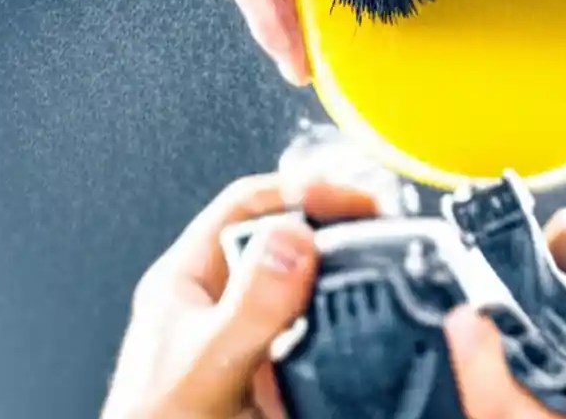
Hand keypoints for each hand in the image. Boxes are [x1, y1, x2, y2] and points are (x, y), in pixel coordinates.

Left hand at [100, 174, 378, 418]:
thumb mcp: (205, 367)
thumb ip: (250, 307)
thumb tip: (293, 243)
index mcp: (186, 282)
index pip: (246, 205)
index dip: (302, 190)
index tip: (353, 198)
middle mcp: (215, 303)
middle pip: (282, 239)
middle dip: (331, 227)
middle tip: (379, 226)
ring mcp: (244, 339)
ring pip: (301, 286)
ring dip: (338, 276)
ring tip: (378, 269)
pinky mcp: (268, 374)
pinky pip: (312, 334)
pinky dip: (340, 326)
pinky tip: (360, 329)